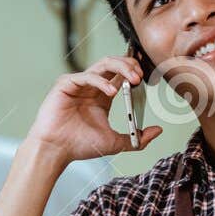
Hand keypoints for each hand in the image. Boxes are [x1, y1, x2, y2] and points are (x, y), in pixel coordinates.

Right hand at [26, 56, 162, 163]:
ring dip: (120, 67)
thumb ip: (137, 138)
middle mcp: (92, 86)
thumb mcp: (116, 143)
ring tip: (132, 78)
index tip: (147, 77)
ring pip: (102, 64)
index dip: (134, 70)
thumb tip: (158, 130)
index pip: (121, 74)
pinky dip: (101, 81)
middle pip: (114, 64)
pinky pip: (86, 76)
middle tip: (140, 75)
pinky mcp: (66, 84)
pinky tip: (111, 92)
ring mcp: (79, 83)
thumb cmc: (80, 146)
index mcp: (102, 95)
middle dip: (129, 65)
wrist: (56, 151)